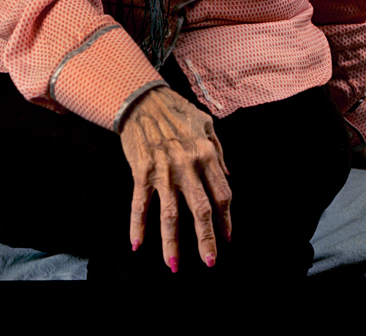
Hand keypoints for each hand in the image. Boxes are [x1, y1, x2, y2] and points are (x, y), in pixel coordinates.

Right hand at [118, 86, 232, 271]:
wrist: (142, 99)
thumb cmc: (176, 110)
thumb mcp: (206, 124)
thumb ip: (218, 150)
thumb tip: (228, 175)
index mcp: (206, 153)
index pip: (221, 193)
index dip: (225, 218)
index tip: (227, 237)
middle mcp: (187, 165)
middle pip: (200, 209)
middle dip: (206, 238)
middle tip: (210, 262)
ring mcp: (163, 170)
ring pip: (170, 214)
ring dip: (171, 243)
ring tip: (174, 265)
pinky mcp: (141, 172)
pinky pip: (139, 204)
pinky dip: (137, 226)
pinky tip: (137, 244)